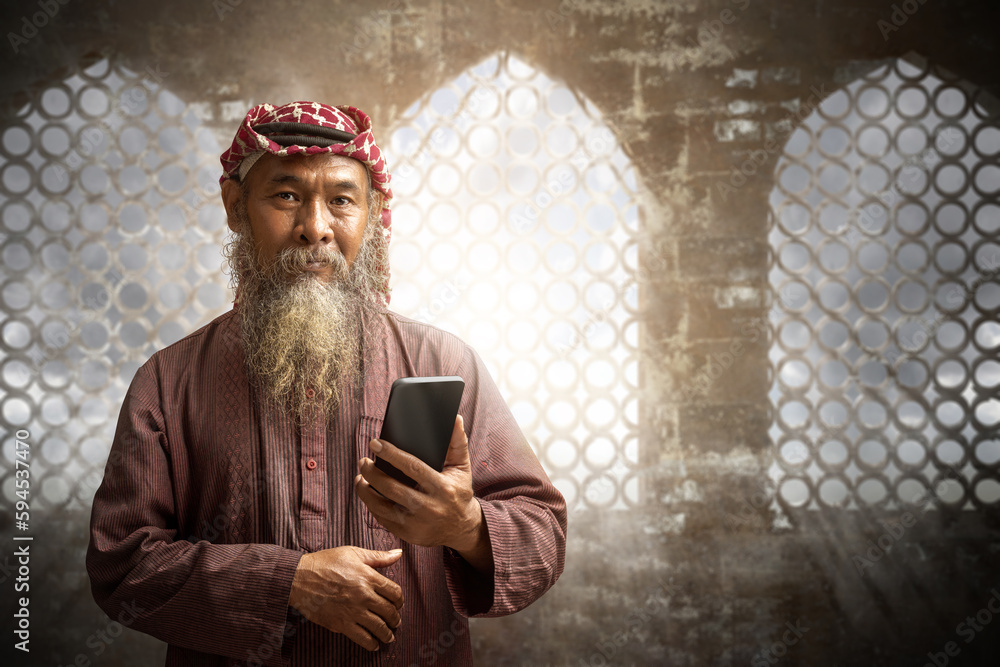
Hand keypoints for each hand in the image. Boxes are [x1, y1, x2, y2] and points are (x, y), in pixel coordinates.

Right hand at [287, 546, 403, 651]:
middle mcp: (364, 596)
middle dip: (395, 618)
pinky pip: (362, 638)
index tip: (398, 604)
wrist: (300, 578)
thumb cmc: (326, 562)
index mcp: (369, 577)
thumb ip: (378, 556)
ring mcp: (353, 611)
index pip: (395, 592)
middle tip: (395, 621)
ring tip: (389, 636)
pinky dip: (371, 644)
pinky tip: (374, 644)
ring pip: (379, 627)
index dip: (400, 600)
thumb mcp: (353, 553)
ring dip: (387, 634)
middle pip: (389, 611)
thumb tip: (398, 554)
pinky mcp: (341, 624)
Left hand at [355, 415, 492, 573]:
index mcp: (442, 488)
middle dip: (372, 473)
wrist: (462, 528)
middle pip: (392, 488)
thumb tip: (455, 418)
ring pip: (382, 506)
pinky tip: (368, 493)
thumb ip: (458, 442)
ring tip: (360, 477)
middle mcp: (429, 507)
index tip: (375, 443)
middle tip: (363, 460)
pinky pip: (383, 519)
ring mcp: (417, 524)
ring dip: (365, 490)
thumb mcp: (462, 467)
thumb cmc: (459, 492)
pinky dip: (372, 505)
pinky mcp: (408, 535)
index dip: (391, 454)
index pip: (412, 467)